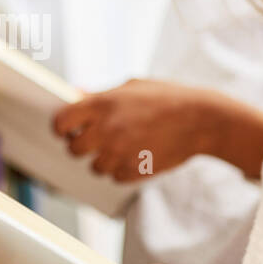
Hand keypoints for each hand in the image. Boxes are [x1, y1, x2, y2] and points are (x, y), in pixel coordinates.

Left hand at [53, 79, 262, 181]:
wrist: (201, 119)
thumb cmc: (167, 97)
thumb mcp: (132, 86)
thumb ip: (101, 94)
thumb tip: (76, 94)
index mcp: (102, 104)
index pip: (60, 123)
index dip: (62, 128)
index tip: (69, 130)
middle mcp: (107, 129)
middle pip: (74, 149)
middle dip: (82, 146)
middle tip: (96, 141)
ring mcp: (120, 152)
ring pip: (95, 167)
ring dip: (104, 160)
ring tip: (123, 146)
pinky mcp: (135, 170)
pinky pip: (115, 177)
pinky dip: (122, 170)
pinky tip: (136, 155)